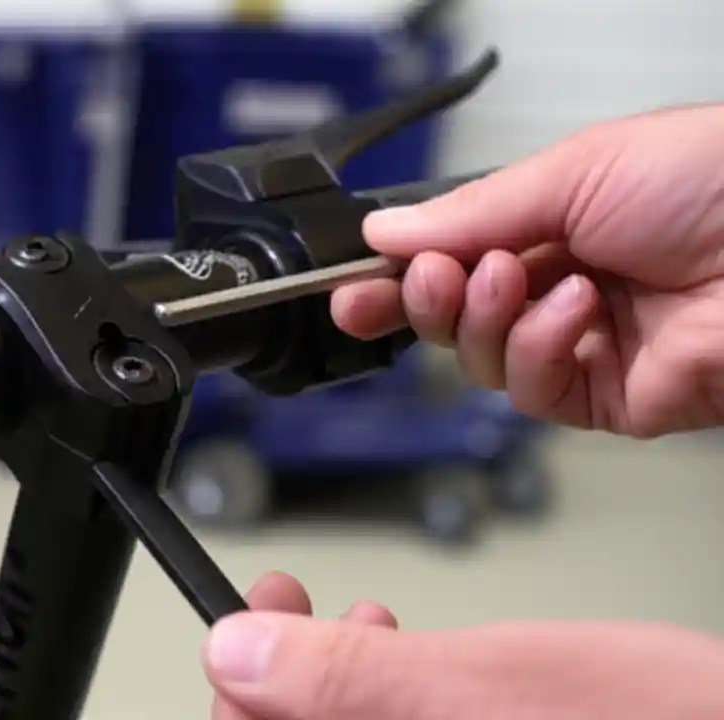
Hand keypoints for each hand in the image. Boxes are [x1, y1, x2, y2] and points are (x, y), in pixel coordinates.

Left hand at [204, 573, 723, 718]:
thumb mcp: (482, 688)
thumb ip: (350, 680)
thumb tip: (237, 654)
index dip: (234, 690)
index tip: (244, 616)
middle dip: (280, 676)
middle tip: (286, 605)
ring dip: (333, 680)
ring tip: (357, 619)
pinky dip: (387, 697)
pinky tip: (405, 653)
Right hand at [332, 103, 723, 436]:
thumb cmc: (717, 179)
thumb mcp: (574, 170)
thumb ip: (473, 210)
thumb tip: (387, 231)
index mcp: (550, 225)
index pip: (449, 261)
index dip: (393, 278)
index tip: (348, 287)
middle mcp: (559, 287)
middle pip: (451, 320)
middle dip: (423, 302)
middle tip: (423, 279)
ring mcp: (584, 345)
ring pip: (482, 361)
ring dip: (484, 320)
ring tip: (521, 279)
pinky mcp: (610, 397)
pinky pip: (535, 390)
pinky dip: (537, 349)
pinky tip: (572, 313)